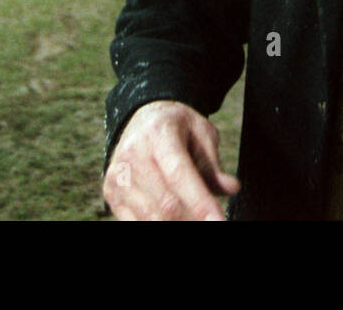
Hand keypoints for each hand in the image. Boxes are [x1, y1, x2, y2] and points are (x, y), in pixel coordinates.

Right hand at [103, 100, 239, 219]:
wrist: (143, 118)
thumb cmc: (178, 128)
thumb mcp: (201, 134)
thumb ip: (213, 164)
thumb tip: (232, 188)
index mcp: (158, 133)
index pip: (179, 174)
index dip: (200, 203)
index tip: (219, 222)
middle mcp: (133, 153)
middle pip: (166, 202)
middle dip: (193, 219)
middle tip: (212, 221)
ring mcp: (118, 175)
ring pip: (151, 217)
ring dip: (178, 224)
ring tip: (195, 216)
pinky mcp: (110, 192)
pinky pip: (134, 222)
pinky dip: (158, 225)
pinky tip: (176, 218)